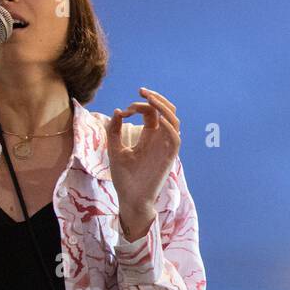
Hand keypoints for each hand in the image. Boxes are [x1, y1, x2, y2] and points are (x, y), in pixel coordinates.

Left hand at [108, 88, 180, 237]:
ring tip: (150, 98)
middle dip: (156, 98)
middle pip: (166, 112)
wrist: (130, 198)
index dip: (139, 105)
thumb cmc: (123, 177)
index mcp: (148, 137)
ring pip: (174, 121)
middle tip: (142, 91)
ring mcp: (165, 147)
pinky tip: (158, 119)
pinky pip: (176, 138)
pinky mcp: (169, 157)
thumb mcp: (114, 149)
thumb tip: (118, 111)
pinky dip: (170, 126)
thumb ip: (114, 131)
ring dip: (164, 107)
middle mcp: (159, 139)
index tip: (124, 111)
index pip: (151, 113)